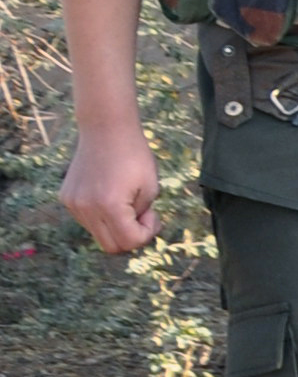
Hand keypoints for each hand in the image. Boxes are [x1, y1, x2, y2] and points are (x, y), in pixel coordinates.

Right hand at [60, 120, 160, 256]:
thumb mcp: (151, 188)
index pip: (129, 242)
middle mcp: (86, 208)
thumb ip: (143, 216)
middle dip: (131, 236)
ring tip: (126, 201)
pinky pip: (87, 220)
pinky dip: (102, 216)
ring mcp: (73, 204)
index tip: (152, 214)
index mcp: (109, 206)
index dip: (147, 233)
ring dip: (116, 226)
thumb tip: (133, 231)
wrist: (106, 129)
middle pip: (111, 246)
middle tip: (142, 213)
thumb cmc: (134, 156)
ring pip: (98, 234)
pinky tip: (110, 195)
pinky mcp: (67, 198)